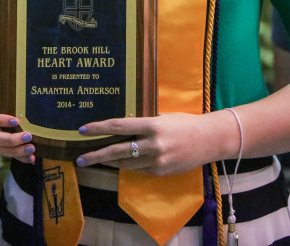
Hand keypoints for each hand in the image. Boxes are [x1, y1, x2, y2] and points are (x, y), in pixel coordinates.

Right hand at [0, 94, 35, 163]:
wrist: (16, 106)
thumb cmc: (12, 99)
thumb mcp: (10, 94)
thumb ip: (13, 97)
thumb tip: (27, 95)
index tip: (16, 120)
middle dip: (11, 140)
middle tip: (28, 136)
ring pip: (1, 150)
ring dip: (17, 151)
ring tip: (32, 148)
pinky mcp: (7, 149)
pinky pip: (12, 157)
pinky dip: (22, 159)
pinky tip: (32, 158)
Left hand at [76, 112, 233, 175]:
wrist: (209, 140)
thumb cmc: (184, 123)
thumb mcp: (162, 117)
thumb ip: (142, 123)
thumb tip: (119, 126)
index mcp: (152, 125)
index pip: (119, 126)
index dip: (98, 128)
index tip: (82, 130)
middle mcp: (153, 144)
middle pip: (117, 150)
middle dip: (96, 154)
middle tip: (80, 158)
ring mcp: (157, 161)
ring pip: (125, 164)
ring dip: (108, 162)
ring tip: (94, 159)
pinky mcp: (161, 173)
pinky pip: (138, 170)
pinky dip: (126, 166)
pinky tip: (117, 163)